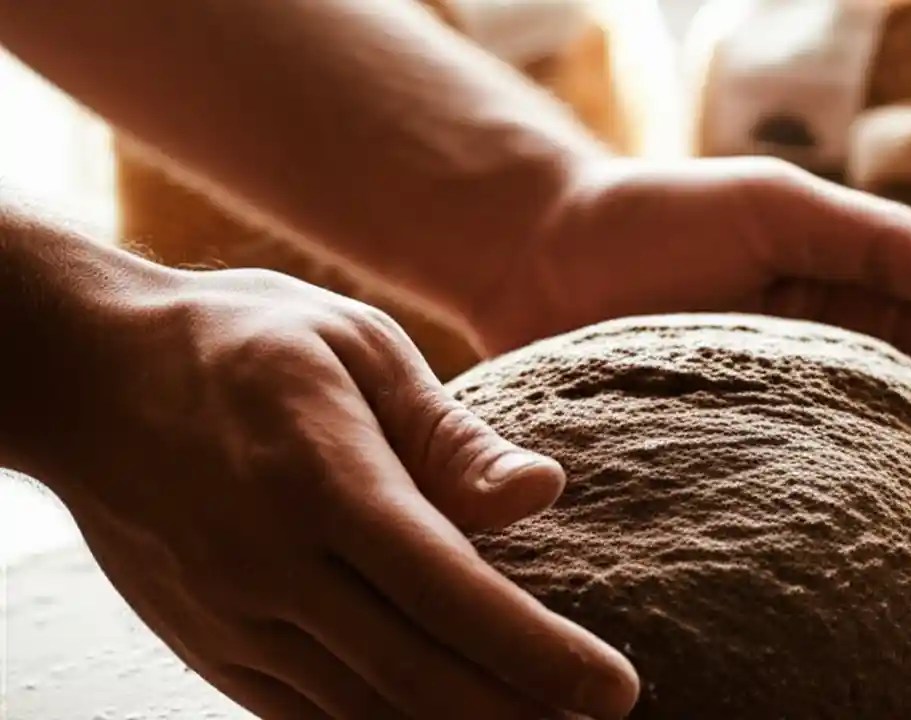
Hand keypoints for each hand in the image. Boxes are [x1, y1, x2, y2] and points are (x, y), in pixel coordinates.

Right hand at [48, 266, 638, 718]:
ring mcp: (231, 616)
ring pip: (361, 712)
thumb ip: (451, 438)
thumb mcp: (358, 348)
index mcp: (324, 478)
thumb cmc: (244, 343)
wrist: (87, 374)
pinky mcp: (207, 643)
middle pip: (415, 676)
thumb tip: (545, 492)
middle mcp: (272, 564)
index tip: (615, 691)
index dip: (541, 654)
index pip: (452, 592)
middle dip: (515, 717)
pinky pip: (303, 718)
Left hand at [470, 157, 910, 504]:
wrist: (538, 254)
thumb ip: (873, 238)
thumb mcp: (774, 206)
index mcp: (854, 307)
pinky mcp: (714, 462)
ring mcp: (771, 424)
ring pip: (863, 480)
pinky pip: (778, 505)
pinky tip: (857, 583)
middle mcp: (823, 373)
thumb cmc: (658, 216)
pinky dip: (822, 542)